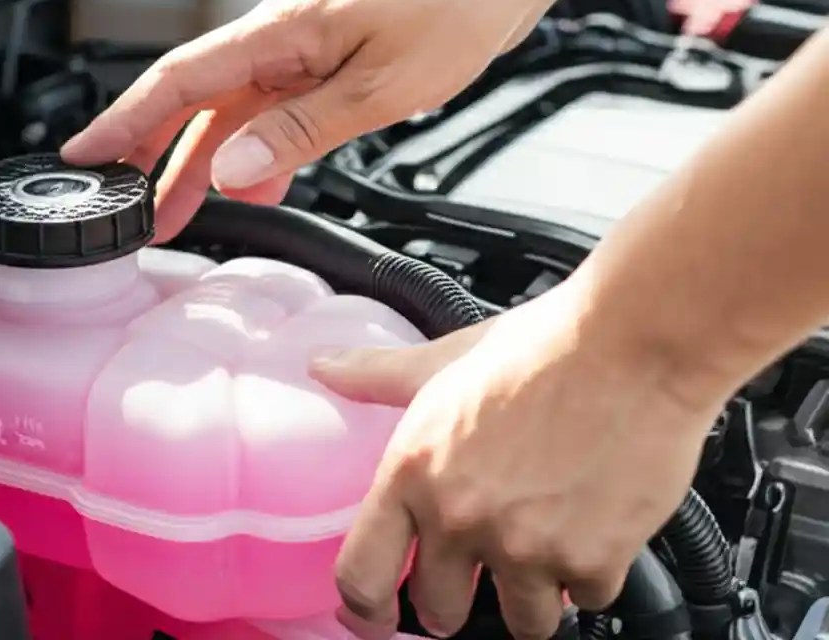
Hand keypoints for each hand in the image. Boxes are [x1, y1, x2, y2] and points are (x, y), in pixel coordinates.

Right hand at [61, 0, 563, 241]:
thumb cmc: (452, 9)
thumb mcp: (379, 88)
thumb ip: (300, 130)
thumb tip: (232, 168)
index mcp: (278, 32)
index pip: (178, 80)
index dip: (124, 122)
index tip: (84, 157)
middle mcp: (277, 37)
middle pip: (193, 102)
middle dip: (156, 160)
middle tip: (134, 215)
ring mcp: (298, 49)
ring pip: (230, 113)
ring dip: (204, 165)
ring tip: (183, 217)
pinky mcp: (322, 62)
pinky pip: (271, 111)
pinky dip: (255, 153)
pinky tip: (258, 186)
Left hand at [309, 286, 725, 639]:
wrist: (632, 344)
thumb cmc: (540, 349)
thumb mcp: (443, 360)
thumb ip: (377, 376)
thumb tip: (324, 367)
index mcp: (413, 474)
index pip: (360, 575)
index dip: (364, 609)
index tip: (375, 617)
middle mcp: (461, 519)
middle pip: (439, 612)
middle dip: (453, 603)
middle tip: (470, 578)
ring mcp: (526, 547)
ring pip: (521, 621)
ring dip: (530, 596)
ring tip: (540, 551)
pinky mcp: (592, 559)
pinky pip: (584, 599)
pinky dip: (590, 575)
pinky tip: (591, 530)